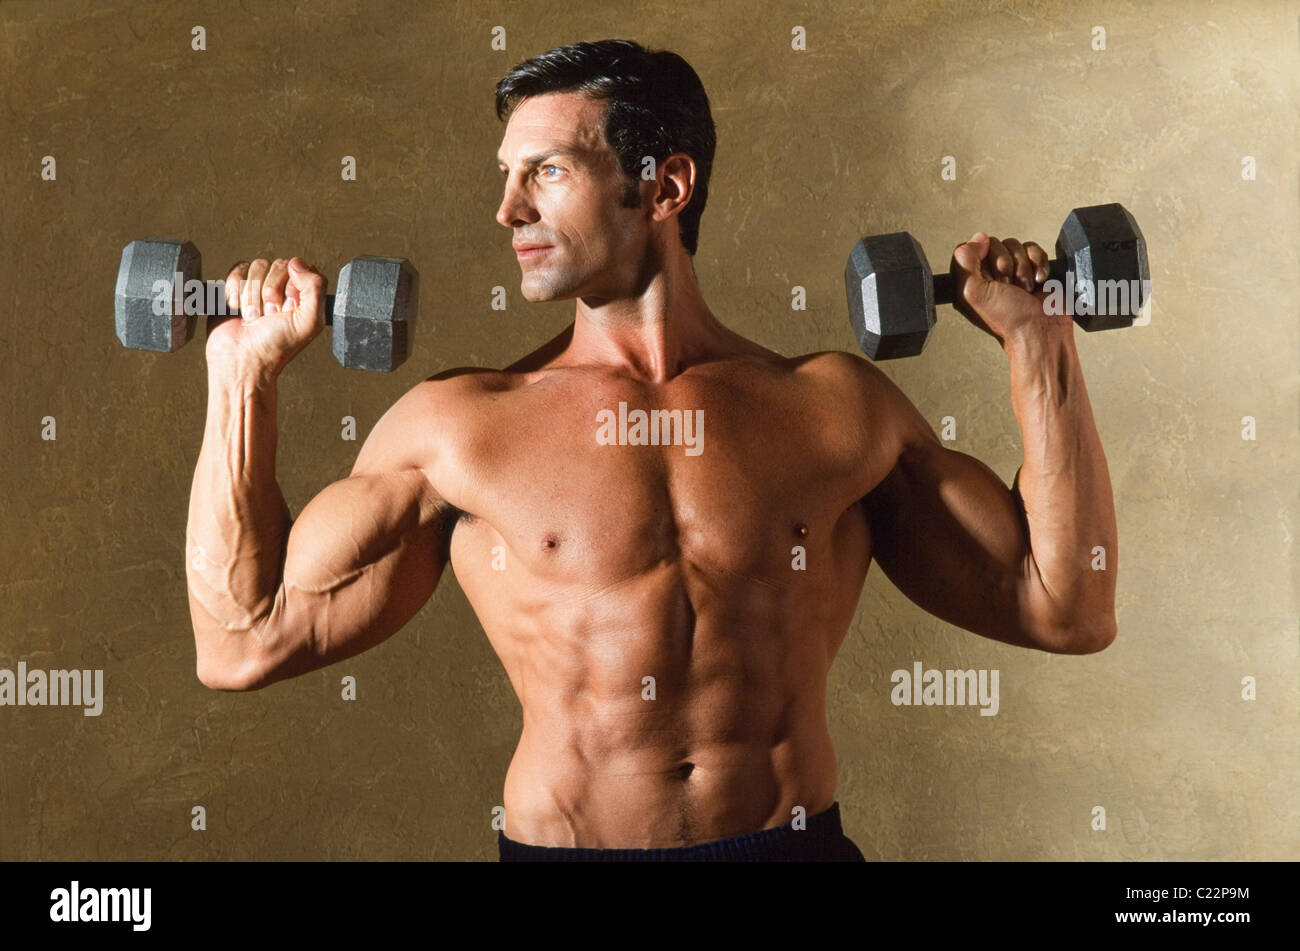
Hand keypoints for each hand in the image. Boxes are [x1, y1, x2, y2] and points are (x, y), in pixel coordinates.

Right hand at [205, 257, 326, 380]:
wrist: (241, 360)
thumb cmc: (275, 347)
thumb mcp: (310, 322)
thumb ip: (316, 288)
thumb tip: (297, 262)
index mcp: (302, 296)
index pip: (300, 268)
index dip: (291, 286)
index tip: (288, 308)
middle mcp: (281, 290)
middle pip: (277, 265)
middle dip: (270, 293)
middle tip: (269, 316)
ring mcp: (258, 288)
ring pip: (256, 267)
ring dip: (252, 295)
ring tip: (254, 317)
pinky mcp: (235, 288)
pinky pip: (236, 270)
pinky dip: (235, 291)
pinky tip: (237, 309)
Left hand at [949, 232, 1061, 349]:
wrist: (1042, 330)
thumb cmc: (1010, 321)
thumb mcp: (975, 293)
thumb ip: (966, 262)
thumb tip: (977, 238)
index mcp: (970, 281)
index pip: (970, 248)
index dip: (983, 256)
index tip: (991, 274)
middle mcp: (990, 275)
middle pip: (995, 243)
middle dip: (1006, 264)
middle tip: (1009, 285)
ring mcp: (1013, 271)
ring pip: (1016, 244)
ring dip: (1023, 267)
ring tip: (1024, 288)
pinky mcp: (1033, 268)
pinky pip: (1034, 249)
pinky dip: (1039, 263)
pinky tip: (1038, 282)